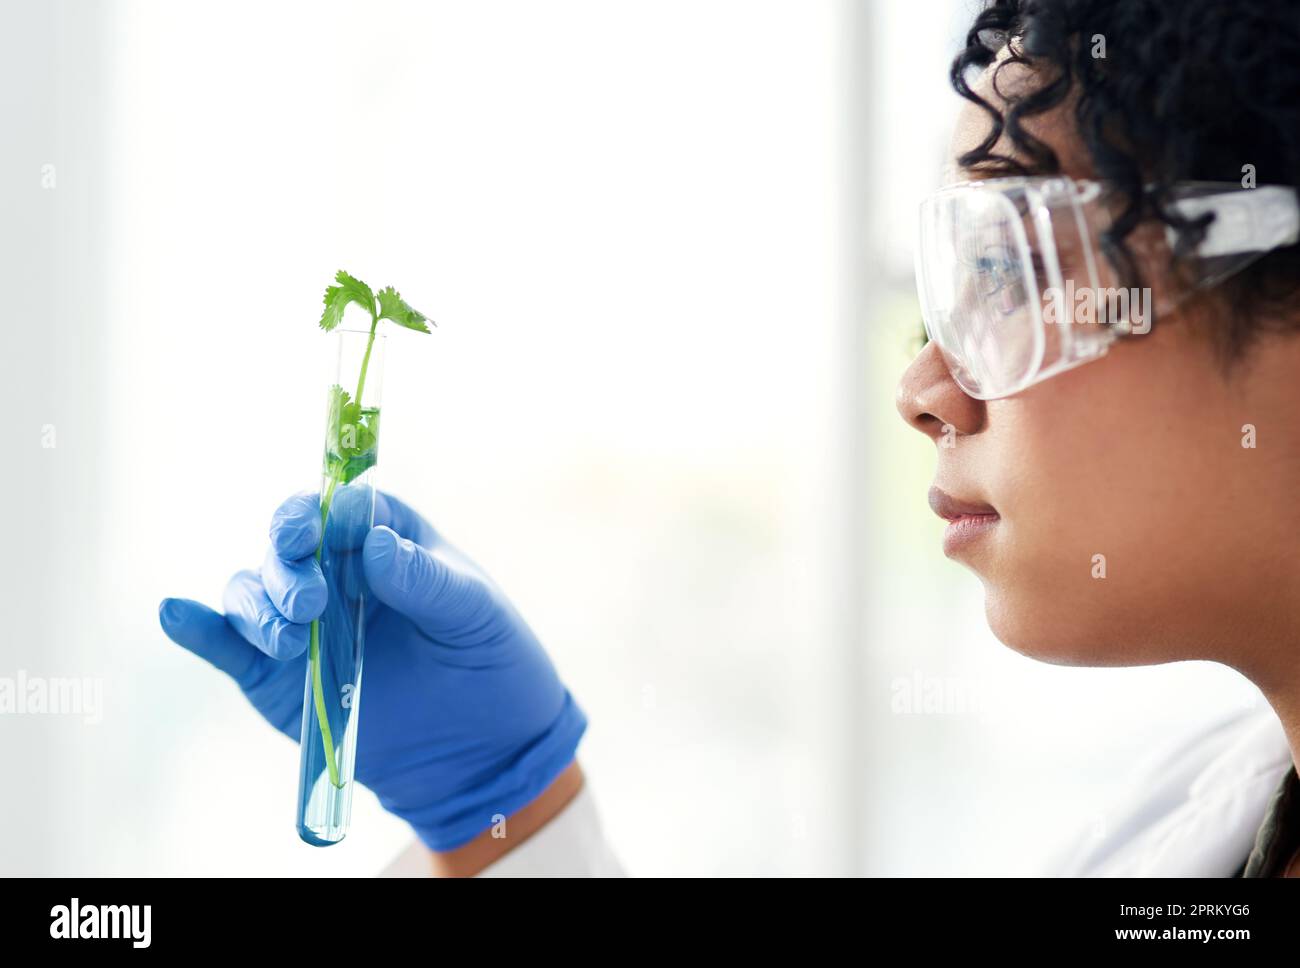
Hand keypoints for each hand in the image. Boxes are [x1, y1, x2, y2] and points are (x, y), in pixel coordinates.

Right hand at [158, 490, 587, 851]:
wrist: (482, 749)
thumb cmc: (489, 660)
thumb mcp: (474, 614)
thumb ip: (425, 580)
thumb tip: (373, 543)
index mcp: (386, 537)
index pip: (340, 506)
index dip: (320, 513)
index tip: (317, 535)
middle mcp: (335, 570)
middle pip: (287, 545)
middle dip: (289, 565)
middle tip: (313, 603)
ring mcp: (301, 623)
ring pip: (252, 592)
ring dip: (260, 607)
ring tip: (294, 639)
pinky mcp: (275, 676)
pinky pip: (227, 647)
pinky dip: (199, 630)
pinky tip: (176, 614)